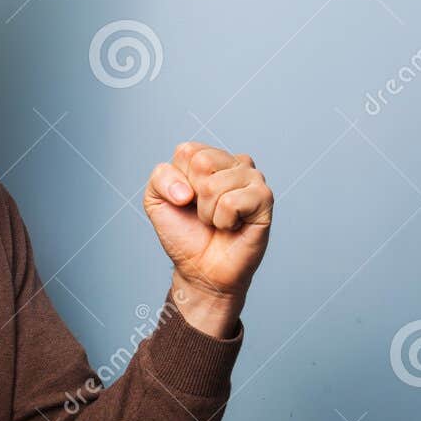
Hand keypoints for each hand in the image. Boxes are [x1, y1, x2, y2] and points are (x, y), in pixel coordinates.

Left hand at [144, 142, 273, 336]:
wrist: (201, 270)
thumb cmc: (184, 234)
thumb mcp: (156, 201)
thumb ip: (160, 178)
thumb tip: (187, 190)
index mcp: (211, 157)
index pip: (187, 151)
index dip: (177, 182)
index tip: (185, 201)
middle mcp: (235, 162)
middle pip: (202, 162)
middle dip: (194, 196)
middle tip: (203, 213)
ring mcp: (253, 178)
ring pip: (214, 185)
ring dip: (208, 212)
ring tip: (217, 221)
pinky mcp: (264, 198)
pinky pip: (231, 202)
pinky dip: (224, 221)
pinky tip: (233, 226)